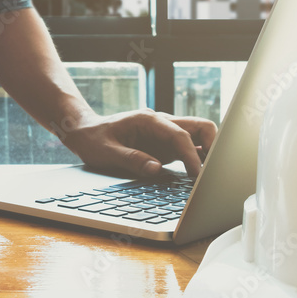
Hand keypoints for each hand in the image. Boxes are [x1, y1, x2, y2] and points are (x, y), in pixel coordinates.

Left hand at [62, 109, 216, 176]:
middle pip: (200, 127)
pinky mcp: (165, 146)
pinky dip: (197, 160)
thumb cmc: (92, 139)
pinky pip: (189, 149)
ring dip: (207, 154)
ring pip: (198, 137)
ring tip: (209, 177)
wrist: (84, 132)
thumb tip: (156, 169)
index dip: (192, 155)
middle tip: (211, 172)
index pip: (180, 134)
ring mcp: (165, 134)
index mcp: (148, 120)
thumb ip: (131, 159)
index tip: (197, 174)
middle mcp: (161, 124)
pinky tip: (197, 177)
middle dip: (212, 146)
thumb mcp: (106, 152)